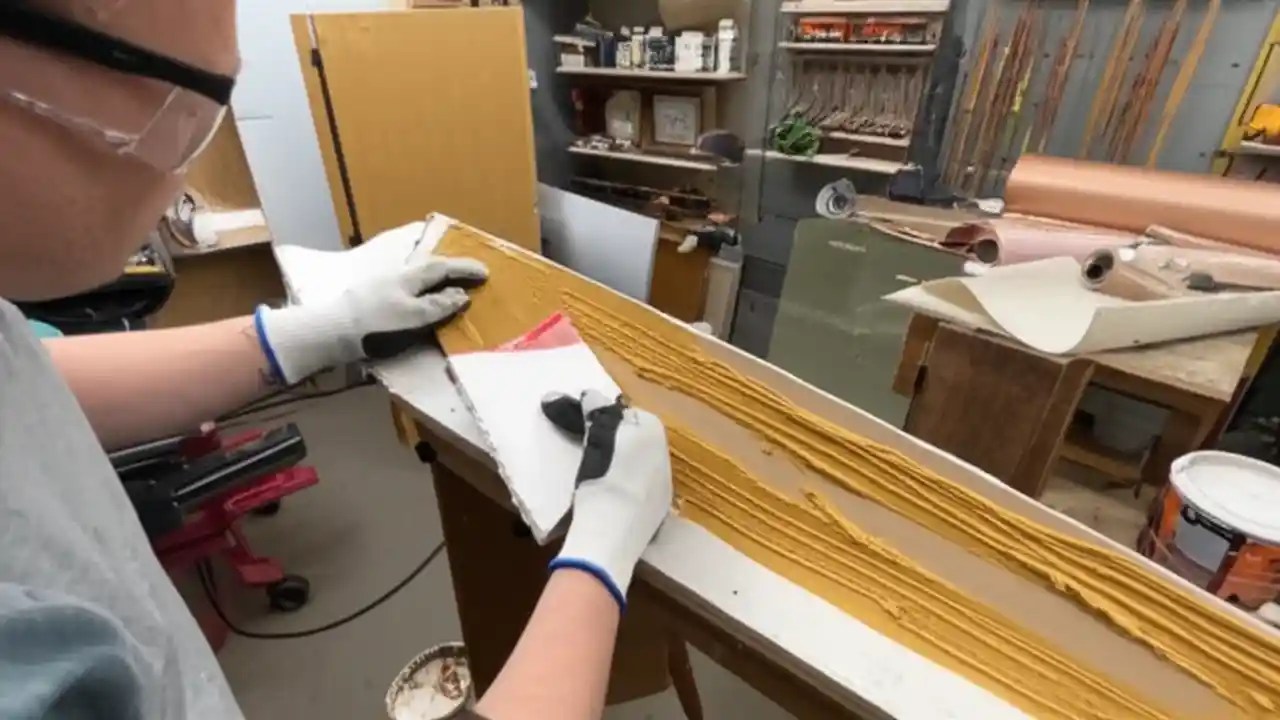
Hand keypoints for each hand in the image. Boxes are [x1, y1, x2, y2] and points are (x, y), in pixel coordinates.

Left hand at [256, 253, 487, 383]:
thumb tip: (461, 296)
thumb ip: (437, 306)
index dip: (464, 269)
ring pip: (415, 274)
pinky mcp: (371, 297)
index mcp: (409, 277)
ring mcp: (381, 285)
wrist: (331, 332)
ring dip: (434, 276)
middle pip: (428, 266)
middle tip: (469, 273)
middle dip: (451, 267)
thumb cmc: (375, 326)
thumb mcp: (412, 317)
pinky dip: (420, 286)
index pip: (443, 267)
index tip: (485, 272)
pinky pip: (405, 285)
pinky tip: (418, 295)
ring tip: (448, 283)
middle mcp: (396, 276)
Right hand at [541, 390, 672, 609]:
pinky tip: (610, 497)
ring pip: (638, 465)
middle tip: (585, 450)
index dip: (599, 418)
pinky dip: (625, 487)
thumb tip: (589, 395)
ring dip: (620, 464)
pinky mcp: (658, 511)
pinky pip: (639, 489)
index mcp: (652, 429)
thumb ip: (594, 411)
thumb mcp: (595, 436)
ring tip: (596, 475)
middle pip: (634, 439)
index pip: (624, 414)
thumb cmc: (603, 475)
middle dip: (612, 441)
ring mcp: (664, 484)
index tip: (579, 427)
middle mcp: (665, 453)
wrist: (613, 531)